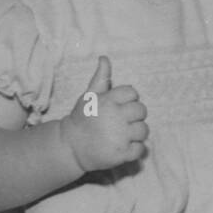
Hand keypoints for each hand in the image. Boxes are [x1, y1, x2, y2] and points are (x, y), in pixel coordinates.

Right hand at [59, 56, 148, 171]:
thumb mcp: (89, 96)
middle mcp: (115, 117)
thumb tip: (104, 58)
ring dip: (136, 133)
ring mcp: (119, 136)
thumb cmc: (81, 119)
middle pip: (141, 110)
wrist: (69, 147)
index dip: (127, 100)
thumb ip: (101, 78)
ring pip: (143, 130)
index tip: (116, 107)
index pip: (133, 93)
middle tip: (121, 122)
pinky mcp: (121, 154)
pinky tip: (123, 147)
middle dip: (134, 116)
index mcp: (108, 101)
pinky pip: (141, 149)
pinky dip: (134, 150)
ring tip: (122, 135)